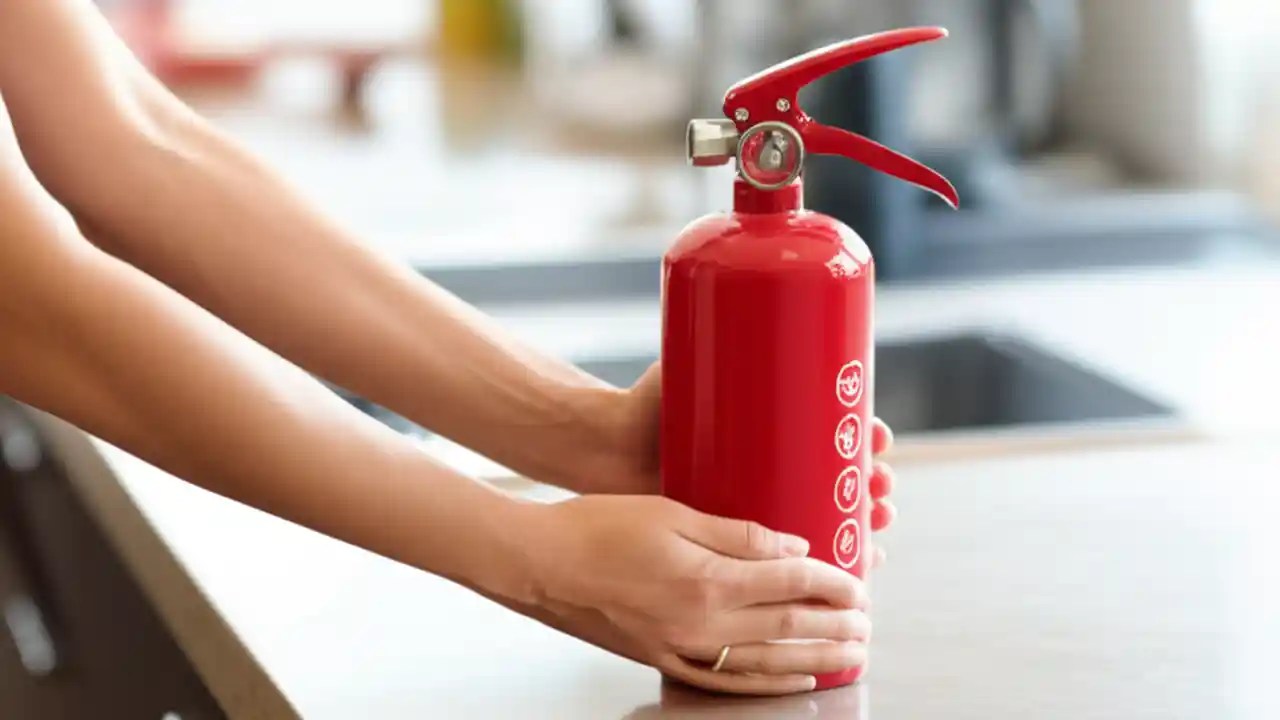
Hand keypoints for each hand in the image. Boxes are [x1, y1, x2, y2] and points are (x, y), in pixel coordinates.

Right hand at [507, 495, 870, 694]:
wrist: (542, 565)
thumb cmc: (600, 526)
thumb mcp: (671, 511)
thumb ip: (735, 532)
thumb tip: (790, 547)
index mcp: (707, 578)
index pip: (788, 583)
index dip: (831, 582)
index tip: (859, 580)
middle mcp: (701, 622)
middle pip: (786, 625)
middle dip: (834, 623)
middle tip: (867, 623)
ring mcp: (683, 647)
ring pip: (766, 659)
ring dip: (814, 655)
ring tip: (849, 654)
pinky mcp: (664, 660)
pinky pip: (728, 680)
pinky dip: (768, 681)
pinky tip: (794, 677)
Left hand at [592, 364, 898, 560]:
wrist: (607, 449)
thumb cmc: (646, 405)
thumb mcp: (682, 372)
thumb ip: (700, 344)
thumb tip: (723, 302)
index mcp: (771, 425)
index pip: (831, 429)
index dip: (863, 434)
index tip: (879, 437)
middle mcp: (772, 462)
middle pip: (838, 474)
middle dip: (871, 482)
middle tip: (880, 485)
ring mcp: (758, 499)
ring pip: (824, 512)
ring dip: (862, 520)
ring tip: (877, 524)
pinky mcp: (740, 530)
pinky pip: (791, 547)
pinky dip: (828, 555)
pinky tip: (857, 563)